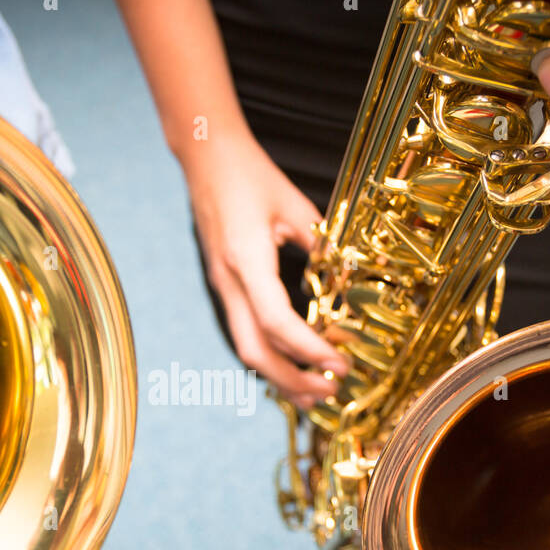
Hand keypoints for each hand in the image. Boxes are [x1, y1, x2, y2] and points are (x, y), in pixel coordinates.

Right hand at [182, 133, 349, 407]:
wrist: (205, 157)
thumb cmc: (250, 175)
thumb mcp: (296, 205)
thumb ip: (321, 245)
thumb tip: (344, 279)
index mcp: (247, 260)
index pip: (276, 322)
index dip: (308, 349)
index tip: (340, 363)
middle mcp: (229, 281)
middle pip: (255, 350)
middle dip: (292, 379)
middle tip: (330, 390)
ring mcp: (223, 286)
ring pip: (247, 347)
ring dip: (280, 375)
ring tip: (314, 392)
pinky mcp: (225, 285)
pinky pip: (246, 331)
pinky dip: (271, 355)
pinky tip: (293, 363)